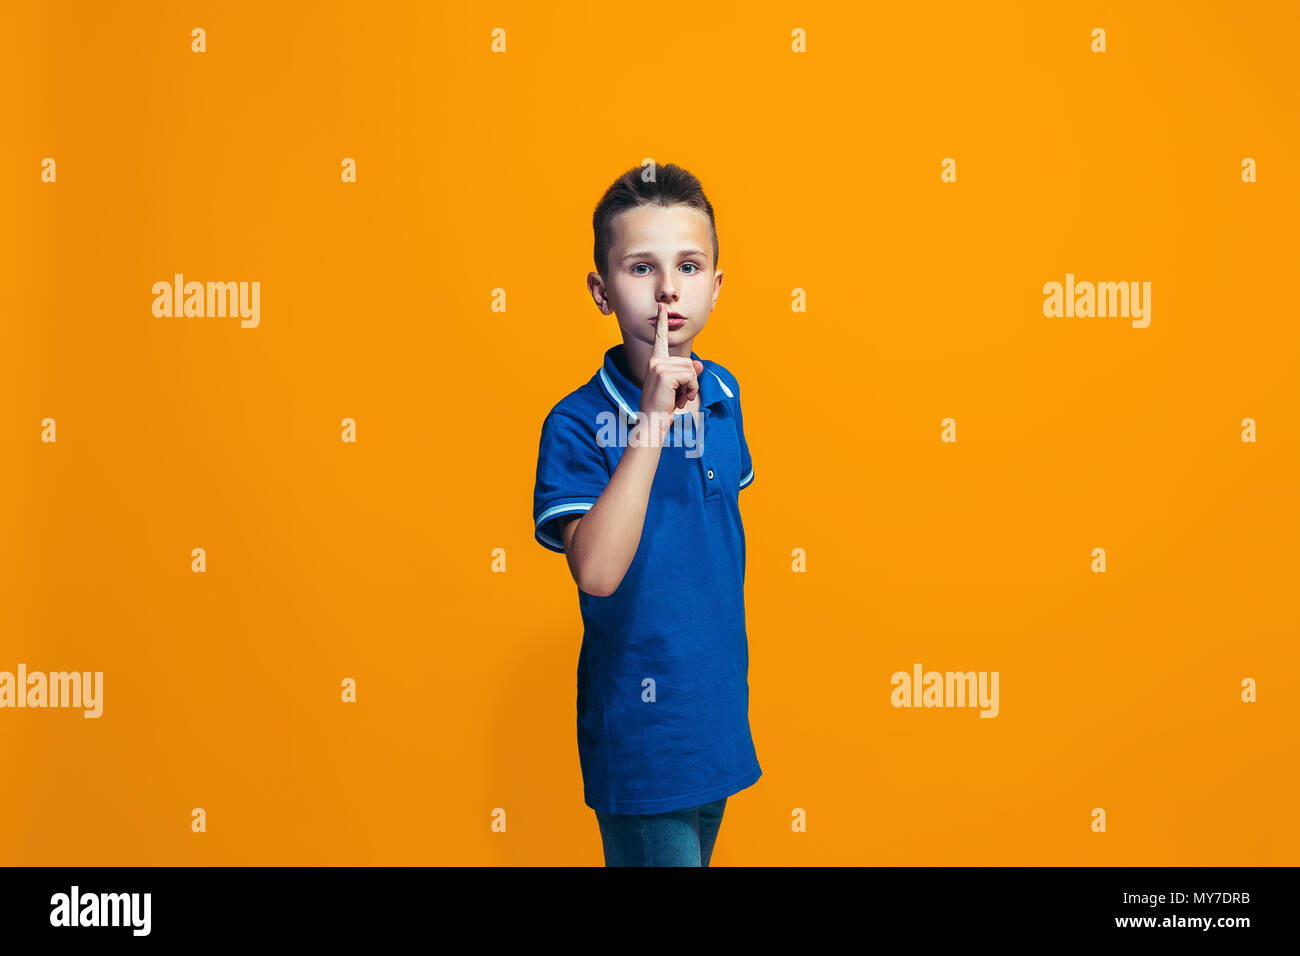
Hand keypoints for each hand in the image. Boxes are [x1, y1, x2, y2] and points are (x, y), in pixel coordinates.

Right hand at [638, 302, 704, 427]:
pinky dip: (690, 390)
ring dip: (691, 387)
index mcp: (655, 361)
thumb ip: (688, 374)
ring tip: (678, 398)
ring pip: (691, 369)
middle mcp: (655, 360)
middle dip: (690, 382)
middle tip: (679, 396)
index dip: (662, 323)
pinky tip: (678, 400)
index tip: (661, 308)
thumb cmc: (662, 407)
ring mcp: (658, 366)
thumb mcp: (678, 388)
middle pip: (688, 362)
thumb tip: (700, 365)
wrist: (651, 422)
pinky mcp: (665, 373)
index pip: (660, 339)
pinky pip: (690, 377)